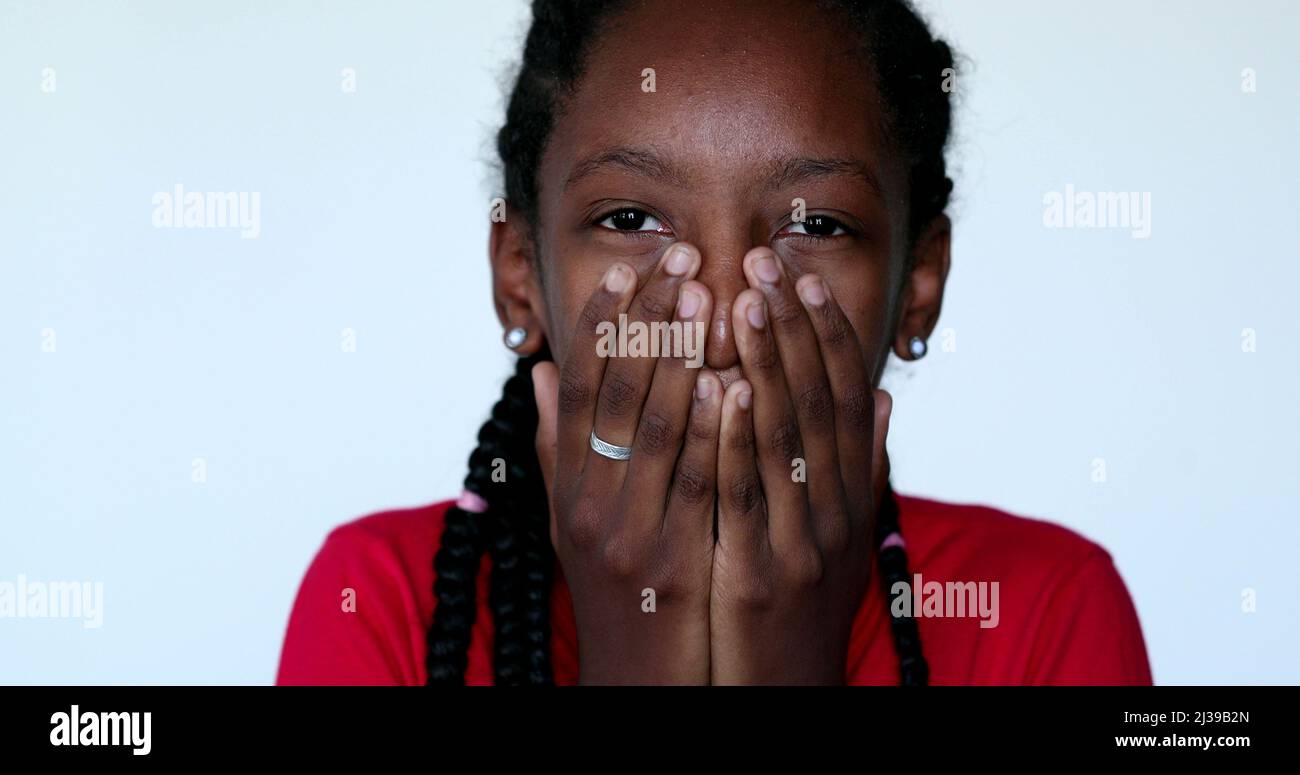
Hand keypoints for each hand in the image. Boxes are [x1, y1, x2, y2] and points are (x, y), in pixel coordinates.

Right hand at [532, 243, 720, 684]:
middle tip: (681, 257)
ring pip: (651, 429)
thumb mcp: (569, 518)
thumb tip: (542, 371)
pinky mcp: (671, 562)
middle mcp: (587, 502)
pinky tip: (728, 382)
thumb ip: (557, 444)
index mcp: (567, 484)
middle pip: (615, 393)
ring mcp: (627, 532)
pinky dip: (708, 432)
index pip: (579, 386)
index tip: (630, 267)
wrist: (638, 678)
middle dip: (649, 320)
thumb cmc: (613, 589)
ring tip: (707, 295)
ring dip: (680, 357)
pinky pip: (692, 485)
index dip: (603, 323)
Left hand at [709, 247, 891, 684]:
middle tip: (763, 262)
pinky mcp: (760, 574)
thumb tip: (882, 393)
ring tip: (740, 301)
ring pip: (783, 438)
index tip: (800, 276)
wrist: (784, 691)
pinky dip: (736, 439)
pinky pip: (745, 496)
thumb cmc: (804, 605)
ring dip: (764, 364)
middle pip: (815, 402)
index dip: (823, 332)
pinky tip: (722, 389)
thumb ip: (860, 462)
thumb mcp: (844, 532)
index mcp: (849, 494)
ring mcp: (801, 542)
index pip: (841, 396)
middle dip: (789, 328)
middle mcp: (834, 511)